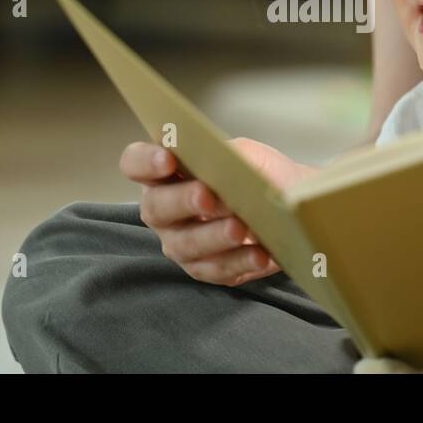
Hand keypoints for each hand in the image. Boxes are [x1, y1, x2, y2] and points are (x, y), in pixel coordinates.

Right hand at [120, 136, 315, 285]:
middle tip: (207, 195)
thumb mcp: (245, 154)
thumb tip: (221, 164)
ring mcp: (180, 242)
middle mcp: (164, 210)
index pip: (135, 163)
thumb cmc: (257, 175)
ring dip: (212, 236)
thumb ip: (227, 156)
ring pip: (185, 244)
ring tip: (239, 228)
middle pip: (155, 207)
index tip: (168, 159)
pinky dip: (240, 261)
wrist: (288, 205)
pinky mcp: (206, 269)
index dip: (145, 161)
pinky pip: (217, 269)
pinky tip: (259, 253)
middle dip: (181, 201)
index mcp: (165, 173)